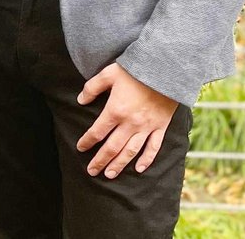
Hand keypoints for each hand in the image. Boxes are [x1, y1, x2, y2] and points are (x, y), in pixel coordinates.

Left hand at [76, 63, 178, 178]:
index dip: (87, 141)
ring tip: (109, 174)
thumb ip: (92, 88)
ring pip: (131, 152)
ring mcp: (147, 127)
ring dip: (119, 164)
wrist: (164, 70)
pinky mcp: (160, 127)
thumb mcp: (108, 74)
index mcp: (115, 110)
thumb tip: (80, 101)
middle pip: (112, 147)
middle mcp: (130, 123)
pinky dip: (146, 160)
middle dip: (100, 160)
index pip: (97, 132)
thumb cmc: (134, 70)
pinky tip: (138, 169)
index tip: (80, 148)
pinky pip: (153, 147)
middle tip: (92, 171)